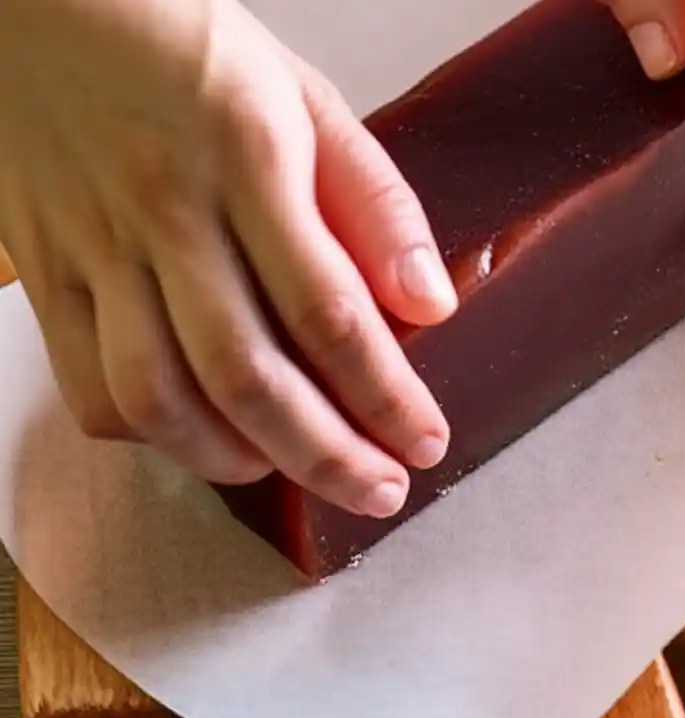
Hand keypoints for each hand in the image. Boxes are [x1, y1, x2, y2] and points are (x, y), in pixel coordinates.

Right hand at [0, 0, 457, 517]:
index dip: (385, 394)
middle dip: (327, 453)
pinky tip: (203, 438)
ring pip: (160, 396)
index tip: (425, 440)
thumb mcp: (307, 99)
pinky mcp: (45, 273)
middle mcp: (166, 211)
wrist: (43, 9)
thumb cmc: (189, 48)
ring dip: (240, 458)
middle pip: (249, 373)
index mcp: (248, 158)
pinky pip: (86, 386)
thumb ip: (373, 202)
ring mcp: (93, 248)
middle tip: (380, 490)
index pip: (331, 310)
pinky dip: (152, 436)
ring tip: (300, 470)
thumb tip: (428, 306)